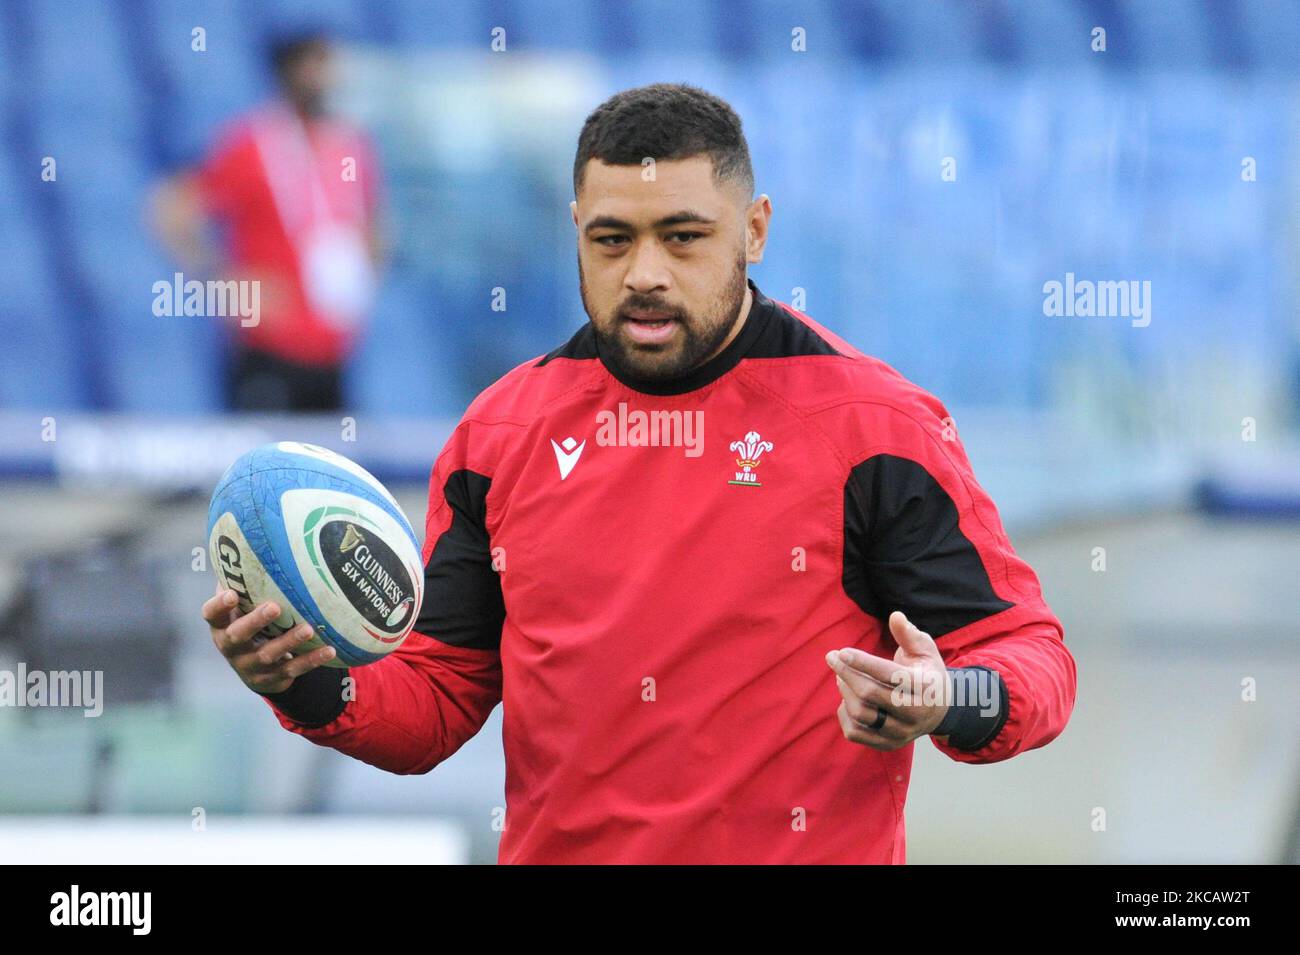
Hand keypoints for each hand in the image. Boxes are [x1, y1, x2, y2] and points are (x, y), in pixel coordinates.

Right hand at [201, 586, 334, 694]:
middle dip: (256, 622)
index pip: (211, 615)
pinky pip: (294, 670)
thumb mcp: (244, 605)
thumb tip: (257, 538)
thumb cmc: (251, 623)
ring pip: (269, 655)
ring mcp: (251, 666)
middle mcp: (232, 647)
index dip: (218, 605)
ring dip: (289, 642)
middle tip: (275, 607)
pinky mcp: (272, 679)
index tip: (231, 593)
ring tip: (308, 628)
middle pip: (238, 636)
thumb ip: (246, 580)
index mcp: (222, 625)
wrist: (257, 671)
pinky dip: (312, 660)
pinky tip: (330, 649)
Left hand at [826, 610, 950, 750]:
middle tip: (833, 658)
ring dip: (845, 692)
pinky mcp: (888, 744)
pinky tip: (847, 698)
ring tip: (841, 676)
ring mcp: (901, 732)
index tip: (841, 652)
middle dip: (846, 673)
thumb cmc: (927, 673)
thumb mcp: (925, 650)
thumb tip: (895, 616)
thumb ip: (909, 634)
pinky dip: (844, 715)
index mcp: (925, 687)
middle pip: (870, 694)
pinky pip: (855, 733)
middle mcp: (915, 713)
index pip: (888, 675)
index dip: (862, 662)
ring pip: (861, 714)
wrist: (941, 710)